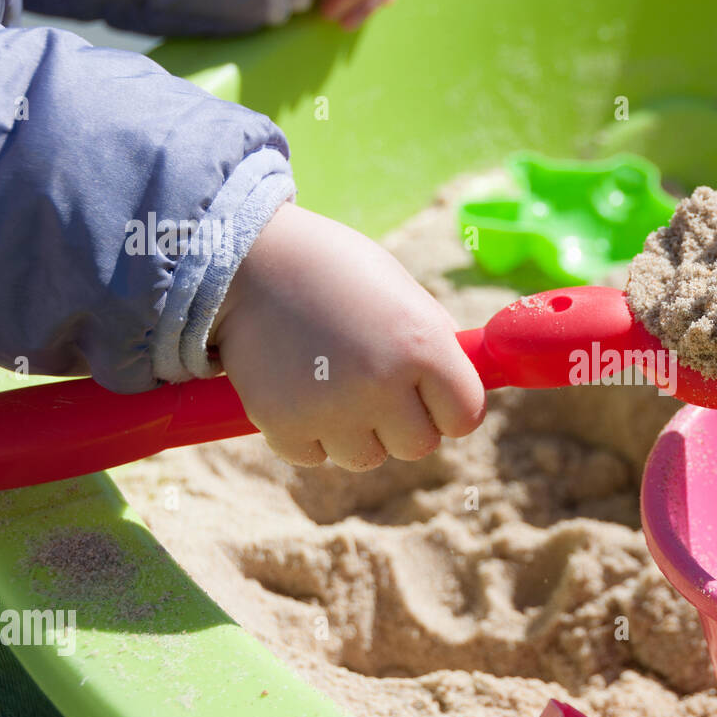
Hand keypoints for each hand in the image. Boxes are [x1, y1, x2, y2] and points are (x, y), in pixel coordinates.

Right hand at [212, 203, 485, 470]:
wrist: (248, 259)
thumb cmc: (336, 272)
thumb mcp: (403, 295)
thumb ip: (438, 346)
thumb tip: (467, 397)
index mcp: (423, 346)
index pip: (465, 417)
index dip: (451, 408)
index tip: (433, 397)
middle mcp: (382, 383)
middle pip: (418, 445)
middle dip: (402, 423)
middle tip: (373, 383)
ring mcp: (332, 409)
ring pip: (366, 458)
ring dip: (354, 432)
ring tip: (330, 380)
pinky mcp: (283, 426)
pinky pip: (314, 457)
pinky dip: (306, 433)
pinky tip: (296, 388)